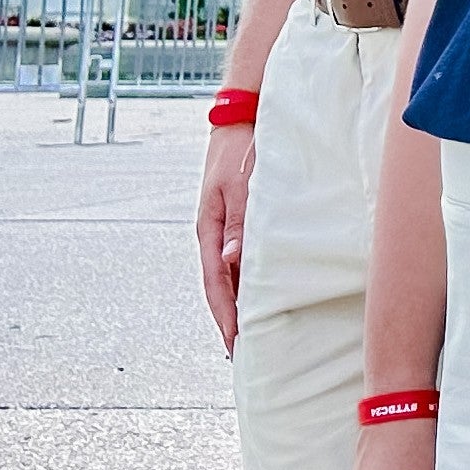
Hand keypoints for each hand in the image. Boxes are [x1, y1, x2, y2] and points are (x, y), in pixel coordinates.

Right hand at [194, 123, 255, 351]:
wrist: (242, 118)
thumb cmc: (243, 148)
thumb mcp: (241, 183)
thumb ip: (240, 220)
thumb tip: (231, 260)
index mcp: (210, 229)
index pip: (215, 283)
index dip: (225, 314)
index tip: (233, 342)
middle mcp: (215, 233)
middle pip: (221, 286)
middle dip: (230, 319)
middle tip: (242, 352)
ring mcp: (226, 227)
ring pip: (231, 275)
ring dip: (240, 302)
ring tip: (252, 332)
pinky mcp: (239, 219)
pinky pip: (242, 258)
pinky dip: (248, 280)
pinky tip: (260, 293)